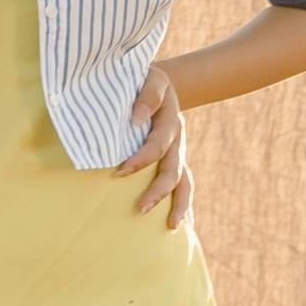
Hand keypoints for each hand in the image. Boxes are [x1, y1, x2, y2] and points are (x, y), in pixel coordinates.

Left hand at [125, 66, 195, 227]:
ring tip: (171, 226)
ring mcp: (179, 151)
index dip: (141, 159)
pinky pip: (183, 185)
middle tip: (140, 209)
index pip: (157, 144)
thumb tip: (136, 117)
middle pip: (173, 169)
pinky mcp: (176, 159)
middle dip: (158, 191)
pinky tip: (180, 224)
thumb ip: (146, 95)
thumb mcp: (149, 78)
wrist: (155, 82)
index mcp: (170, 119)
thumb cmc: (142, 80)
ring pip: (184, 181)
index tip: (120, 172)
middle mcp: (177, 139)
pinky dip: (184, 205)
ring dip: (178, 204)